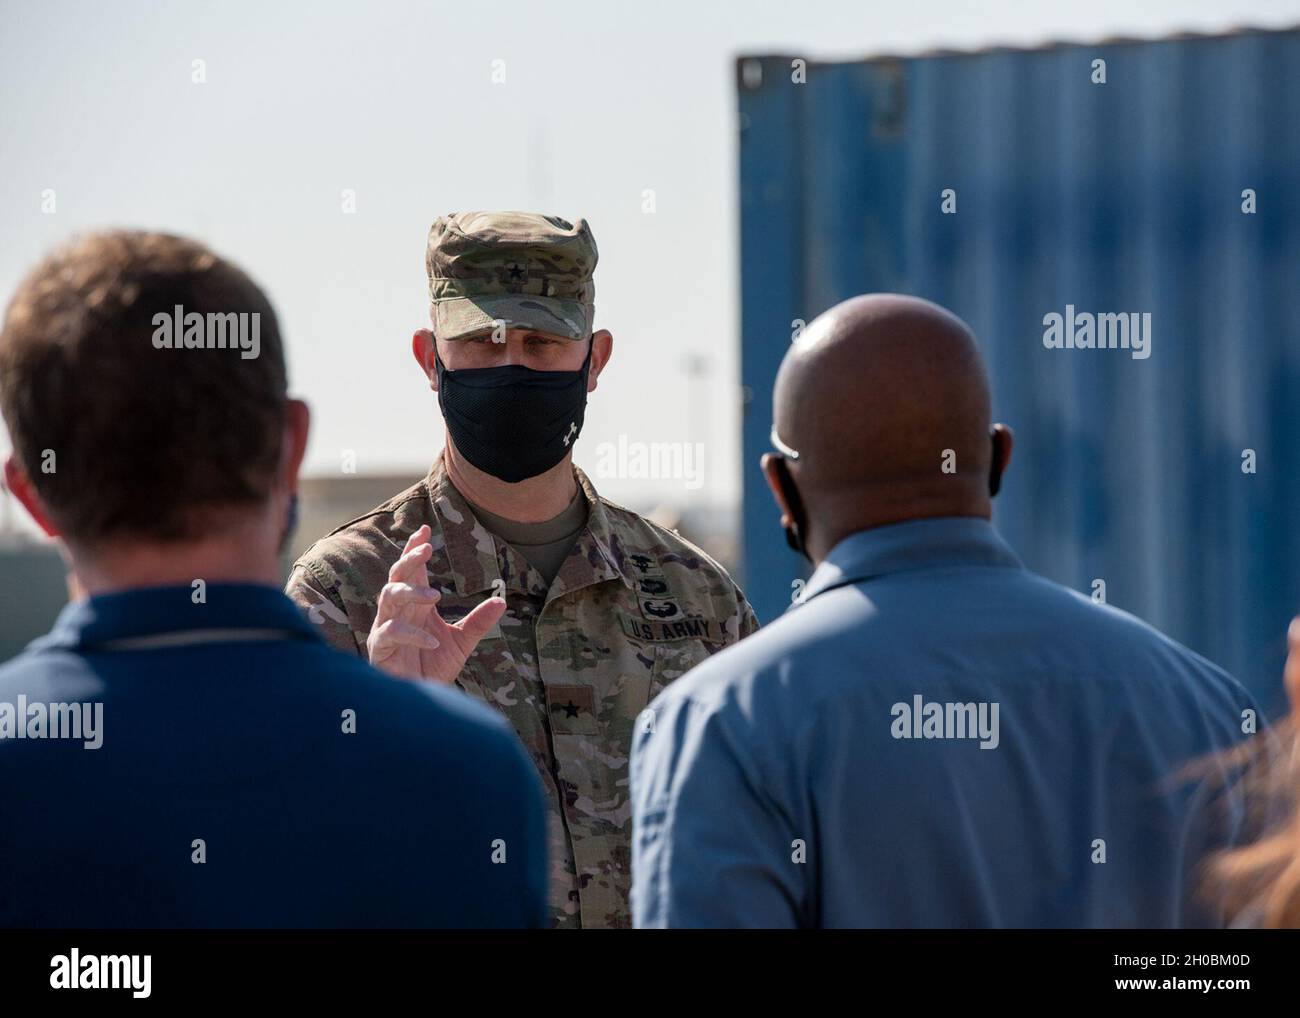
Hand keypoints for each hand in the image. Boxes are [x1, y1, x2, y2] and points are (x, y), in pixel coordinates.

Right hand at [366, 524, 506, 683]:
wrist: (421, 698)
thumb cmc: (434, 668)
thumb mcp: (462, 642)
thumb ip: (478, 622)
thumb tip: (502, 600)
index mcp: (415, 605)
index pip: (412, 570)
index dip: (414, 549)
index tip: (424, 529)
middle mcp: (398, 611)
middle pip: (397, 576)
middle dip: (409, 560)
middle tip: (427, 549)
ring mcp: (386, 628)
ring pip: (388, 596)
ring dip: (410, 591)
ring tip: (435, 595)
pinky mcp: (380, 648)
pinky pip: (390, 632)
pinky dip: (412, 634)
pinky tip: (433, 641)